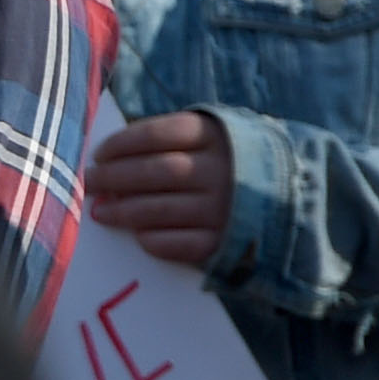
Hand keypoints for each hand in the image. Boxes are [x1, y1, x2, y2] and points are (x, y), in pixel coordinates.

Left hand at [86, 109, 232, 267]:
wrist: (288, 198)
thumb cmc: (227, 163)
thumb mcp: (209, 138)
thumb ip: (167, 141)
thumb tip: (108, 158)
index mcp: (216, 136)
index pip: (158, 135)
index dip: (122, 144)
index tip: (99, 155)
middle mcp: (223, 170)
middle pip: (156, 171)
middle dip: (114, 178)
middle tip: (90, 182)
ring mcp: (226, 207)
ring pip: (162, 209)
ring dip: (124, 211)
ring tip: (100, 212)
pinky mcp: (226, 242)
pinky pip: (180, 244)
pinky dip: (154, 241)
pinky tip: (138, 236)